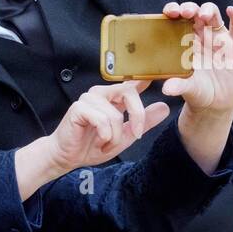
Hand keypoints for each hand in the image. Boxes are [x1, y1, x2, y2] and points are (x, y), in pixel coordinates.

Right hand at [46, 80, 170, 173]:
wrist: (67, 158)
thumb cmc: (92, 146)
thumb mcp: (125, 136)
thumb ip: (143, 122)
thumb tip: (165, 107)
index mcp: (113, 97)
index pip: (133, 82)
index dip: (148, 76)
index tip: (165, 73)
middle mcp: (101, 93)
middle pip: (129, 92)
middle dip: (137, 116)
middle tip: (136, 135)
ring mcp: (89, 99)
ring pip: (115, 114)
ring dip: (115, 136)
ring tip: (106, 144)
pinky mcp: (79, 108)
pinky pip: (102, 120)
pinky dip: (104, 135)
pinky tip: (99, 141)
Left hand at [161, 1, 232, 122]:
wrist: (216, 102)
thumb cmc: (197, 91)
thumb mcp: (187, 88)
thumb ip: (178, 86)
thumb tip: (166, 89)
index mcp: (184, 41)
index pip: (177, 19)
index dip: (173, 11)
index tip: (170, 12)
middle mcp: (200, 36)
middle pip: (195, 13)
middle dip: (190, 8)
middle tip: (186, 12)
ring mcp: (218, 38)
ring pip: (214, 16)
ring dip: (209, 10)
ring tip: (204, 15)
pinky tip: (232, 10)